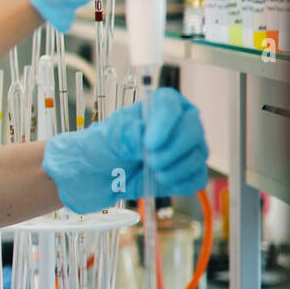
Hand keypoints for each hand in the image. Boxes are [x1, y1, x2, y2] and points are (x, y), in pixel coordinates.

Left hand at [43, 87, 207, 213]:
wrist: (91, 176)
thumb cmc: (98, 149)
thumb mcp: (107, 138)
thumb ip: (128, 134)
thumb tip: (145, 135)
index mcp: (155, 107)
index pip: (171, 104)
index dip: (166, 123)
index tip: (150, 143)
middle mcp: (175, 125)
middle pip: (194, 129)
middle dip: (174, 149)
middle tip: (151, 161)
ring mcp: (183, 150)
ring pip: (198, 156)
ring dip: (176, 169)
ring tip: (151, 173)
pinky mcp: (183, 173)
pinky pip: (197, 179)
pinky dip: (180, 184)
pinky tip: (160, 183)